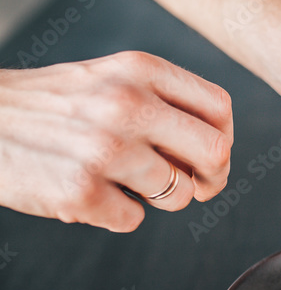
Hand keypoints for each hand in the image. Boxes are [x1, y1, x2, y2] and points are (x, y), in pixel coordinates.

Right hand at [0, 51, 232, 230]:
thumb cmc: (48, 105)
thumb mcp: (108, 78)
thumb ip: (161, 101)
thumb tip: (214, 150)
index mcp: (139, 69)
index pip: (219, 108)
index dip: (223, 141)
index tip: (209, 159)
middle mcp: (127, 104)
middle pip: (214, 153)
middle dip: (211, 179)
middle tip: (195, 188)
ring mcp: (105, 149)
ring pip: (177, 195)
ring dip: (158, 200)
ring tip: (123, 183)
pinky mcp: (81, 191)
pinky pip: (132, 220)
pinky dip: (116, 214)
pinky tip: (90, 193)